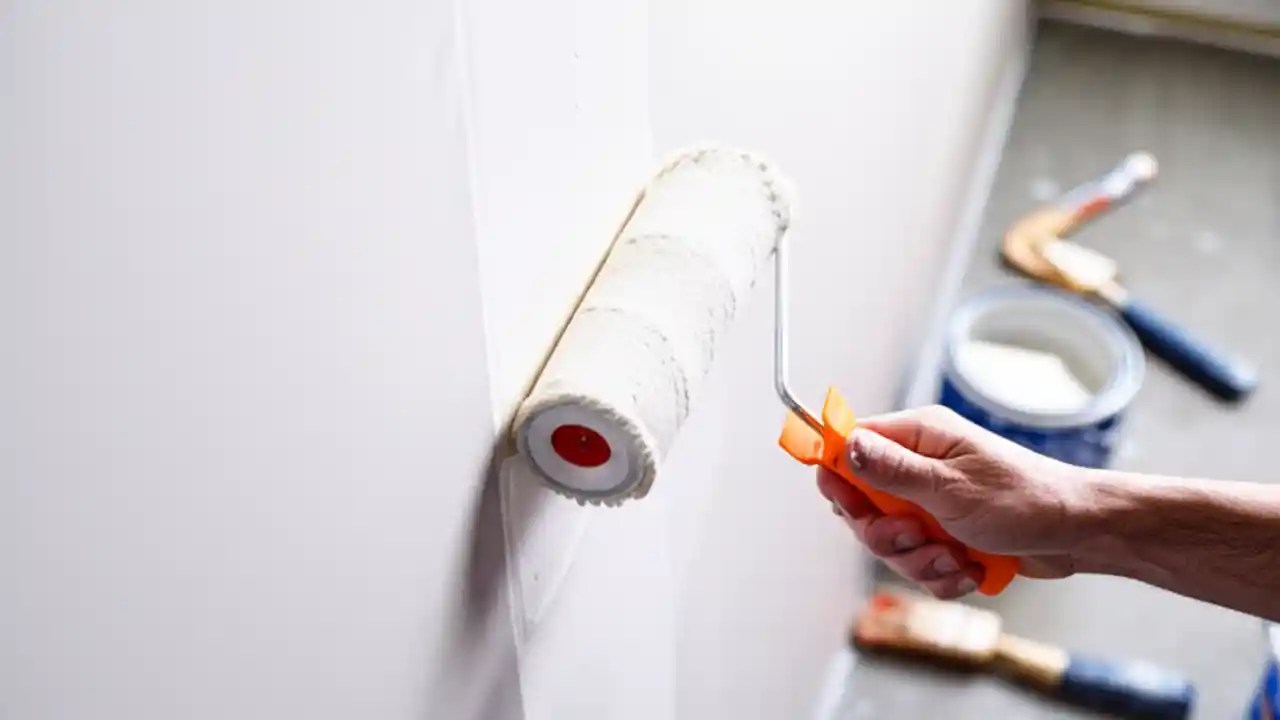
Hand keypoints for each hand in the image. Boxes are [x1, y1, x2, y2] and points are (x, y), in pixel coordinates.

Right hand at [818, 405, 1091, 597]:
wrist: (1078, 533)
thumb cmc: (1025, 499)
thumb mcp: (951, 486)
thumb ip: (892, 470)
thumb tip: (845, 444)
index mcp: (919, 437)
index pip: (851, 444)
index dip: (837, 473)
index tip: (841, 500)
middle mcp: (919, 466)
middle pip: (862, 504)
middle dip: (887, 535)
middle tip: (917, 538)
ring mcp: (931, 501)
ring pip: (890, 542)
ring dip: (920, 561)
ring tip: (956, 557)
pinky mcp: (945, 534)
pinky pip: (918, 563)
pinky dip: (941, 574)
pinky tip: (969, 568)